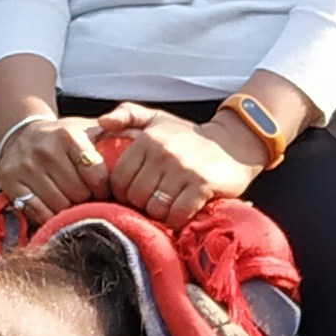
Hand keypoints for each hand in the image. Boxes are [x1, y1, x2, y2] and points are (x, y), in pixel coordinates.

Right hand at [0, 106, 108, 219]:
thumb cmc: (63, 138)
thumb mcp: (86, 130)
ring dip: (68, 209)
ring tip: (69, 201)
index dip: (102, 189)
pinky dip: (48, 216)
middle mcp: (45, 149)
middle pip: (78, 194)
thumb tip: (136, 140)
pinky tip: (53, 209)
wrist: (23, 134)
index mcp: (68, 135)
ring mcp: (25, 166)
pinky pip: (37, 211)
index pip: (97, 176)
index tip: (101, 190)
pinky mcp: (9, 181)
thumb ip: (112, 136)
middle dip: (85, 199)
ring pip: (59, 205)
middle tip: (84, 197)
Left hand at [94, 103, 261, 224]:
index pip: (120, 179)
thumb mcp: (158, 119)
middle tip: (154, 204)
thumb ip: (128, 115)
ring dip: (161, 215)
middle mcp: (163, 153)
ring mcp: (183, 170)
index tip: (136, 195)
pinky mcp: (202, 185)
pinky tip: (182, 215)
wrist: (234, 143)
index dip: (124, 193)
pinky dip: (177, 220)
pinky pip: (178, 214)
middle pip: (136, 197)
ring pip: (156, 208)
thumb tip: (101, 123)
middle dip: (143, 205)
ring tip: (168, 209)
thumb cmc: (189, 136)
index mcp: (148, 140)